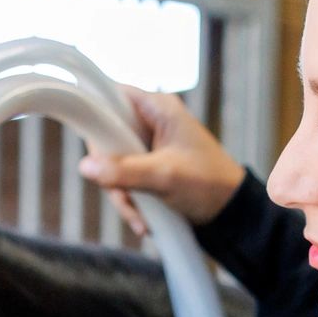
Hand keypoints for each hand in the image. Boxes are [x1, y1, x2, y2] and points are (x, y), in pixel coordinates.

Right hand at [79, 86, 243, 235]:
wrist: (231, 212)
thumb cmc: (208, 184)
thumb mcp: (164, 177)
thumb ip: (124, 171)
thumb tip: (85, 166)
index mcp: (158, 108)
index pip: (111, 95)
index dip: (94, 115)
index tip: (90, 145)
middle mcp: (151, 120)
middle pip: (106, 135)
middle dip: (109, 171)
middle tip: (121, 194)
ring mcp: (149, 144)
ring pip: (113, 162)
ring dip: (121, 193)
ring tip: (139, 218)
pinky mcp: (148, 165)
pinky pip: (124, 178)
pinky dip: (130, 200)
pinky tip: (143, 221)